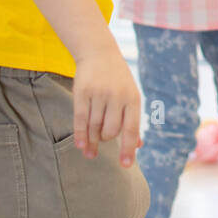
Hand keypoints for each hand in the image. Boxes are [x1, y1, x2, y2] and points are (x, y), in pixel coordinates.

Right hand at [72, 47, 142, 166]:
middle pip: (110, 130)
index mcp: (133, 98)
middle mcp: (117, 96)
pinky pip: (80, 119)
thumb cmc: (118, 79)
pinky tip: (81, 146)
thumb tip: (137, 146)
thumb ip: (132, 120)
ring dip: (93, 140)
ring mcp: (99, 93)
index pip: (131, 129)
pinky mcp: (82, 92)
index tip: (125, 165)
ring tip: (91, 147)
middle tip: (103, 138)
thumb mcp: (130, 95)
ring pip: (95, 127)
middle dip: (106, 139)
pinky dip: (81, 135)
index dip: (128, 148)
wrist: (99, 52)